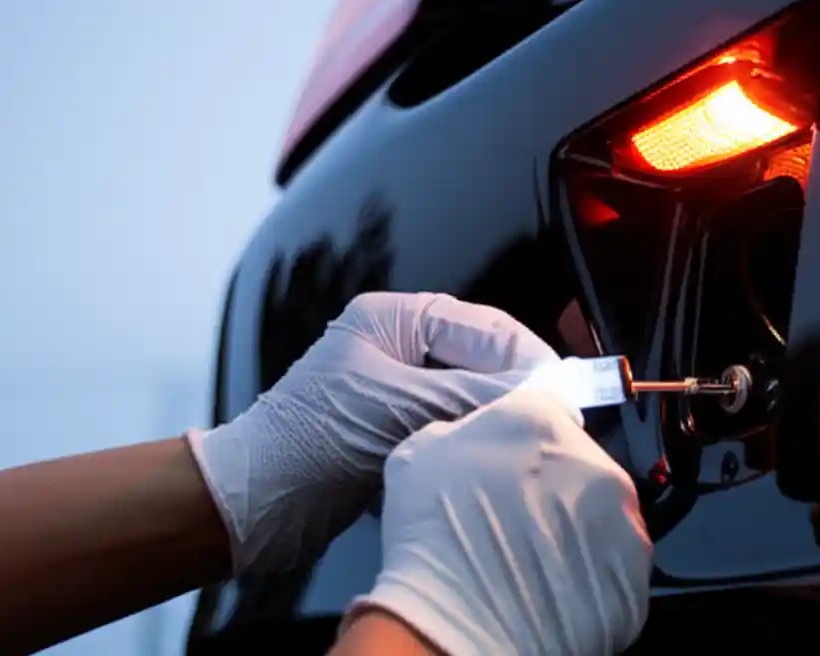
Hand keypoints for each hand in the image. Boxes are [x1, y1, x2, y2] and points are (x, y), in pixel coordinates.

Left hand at [186, 292, 558, 572]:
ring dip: (492, 417)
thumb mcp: (399, 407)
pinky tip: (486, 458)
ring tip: (523, 440)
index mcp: (394, 318)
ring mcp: (396, 388)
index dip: (529, 359)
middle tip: (552, 420)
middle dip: (515, 389)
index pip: (485, 327)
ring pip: (469, 396)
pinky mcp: (394, 429)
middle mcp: (397, 345)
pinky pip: (450, 426)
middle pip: (481, 359)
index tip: (565, 392)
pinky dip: (470, 440)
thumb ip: (473, 393)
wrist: (254, 502)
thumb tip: (539, 393)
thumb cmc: (309, 441)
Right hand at [345, 386, 651, 655]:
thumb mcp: (419, 454)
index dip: (525, 436)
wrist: (459, 624)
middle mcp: (593, 458)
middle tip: (515, 518)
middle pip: (577, 460)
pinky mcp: (636, 571)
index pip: (544, 406)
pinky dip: (591, 574)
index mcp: (539, 417)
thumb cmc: (433, 537)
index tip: (511, 460)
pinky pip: (615, 564)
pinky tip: (554, 589)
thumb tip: (469, 437)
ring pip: (600, 512)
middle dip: (551, 483)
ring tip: (534, 560)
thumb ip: (458, 432)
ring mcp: (622, 517)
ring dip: (575, 527)